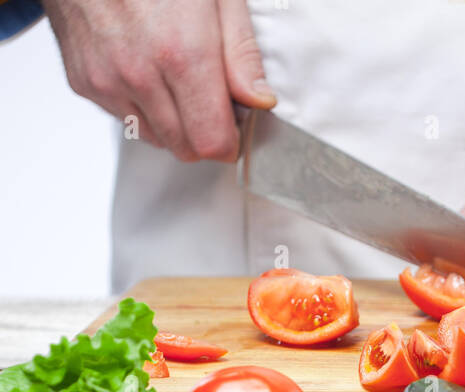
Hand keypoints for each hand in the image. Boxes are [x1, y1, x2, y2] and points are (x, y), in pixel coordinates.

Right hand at [42, 0, 275, 162]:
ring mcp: (107, 80)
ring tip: (173, 72)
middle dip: (203, 131)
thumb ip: (241, 51)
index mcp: (180, 50)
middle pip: (186, 148)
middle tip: (208, 93)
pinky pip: (125, 118)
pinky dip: (141, 104)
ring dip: (172, 120)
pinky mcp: (84, 81)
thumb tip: (259, 100)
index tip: (235, 123)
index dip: (230, 139)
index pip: (212, 141)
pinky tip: (144, 66)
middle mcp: (139, 73)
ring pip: (156, 138)